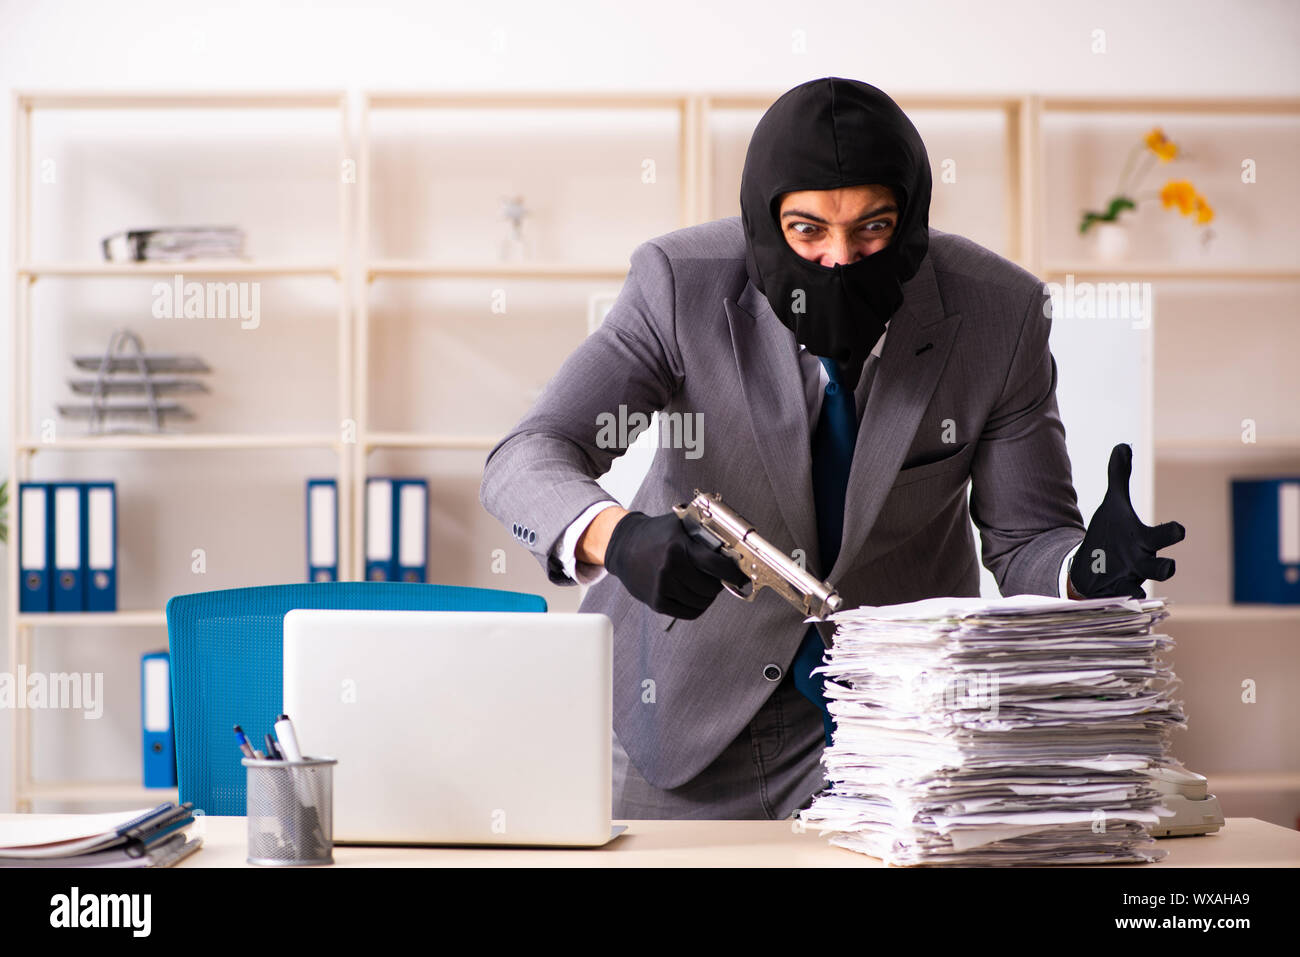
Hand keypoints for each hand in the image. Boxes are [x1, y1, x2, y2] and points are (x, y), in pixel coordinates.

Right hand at [603, 510, 750, 619]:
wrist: (623, 546)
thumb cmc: (654, 534)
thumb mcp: (679, 524)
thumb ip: (702, 532)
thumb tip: (732, 545)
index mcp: (677, 547)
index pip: (714, 565)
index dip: (731, 573)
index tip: (739, 576)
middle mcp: (669, 568)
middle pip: (709, 587)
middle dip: (719, 585)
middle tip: (719, 579)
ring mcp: (662, 587)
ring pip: (700, 602)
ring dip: (708, 597)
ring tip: (706, 587)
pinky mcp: (656, 602)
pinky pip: (688, 612)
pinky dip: (697, 607)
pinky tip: (695, 596)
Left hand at [1069, 443, 1185, 598]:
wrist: (1095, 566)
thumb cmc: (1111, 534)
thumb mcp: (1113, 504)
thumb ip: (1119, 476)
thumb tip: (1122, 445)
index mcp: (1144, 540)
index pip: (1166, 535)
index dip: (1173, 532)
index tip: (1179, 529)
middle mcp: (1142, 561)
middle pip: (1162, 568)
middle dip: (1165, 566)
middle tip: (1168, 565)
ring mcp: (1129, 581)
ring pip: (1142, 591)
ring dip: (1138, 587)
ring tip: (1132, 588)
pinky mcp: (1111, 595)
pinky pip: (1118, 604)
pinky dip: (1115, 603)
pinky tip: (1109, 599)